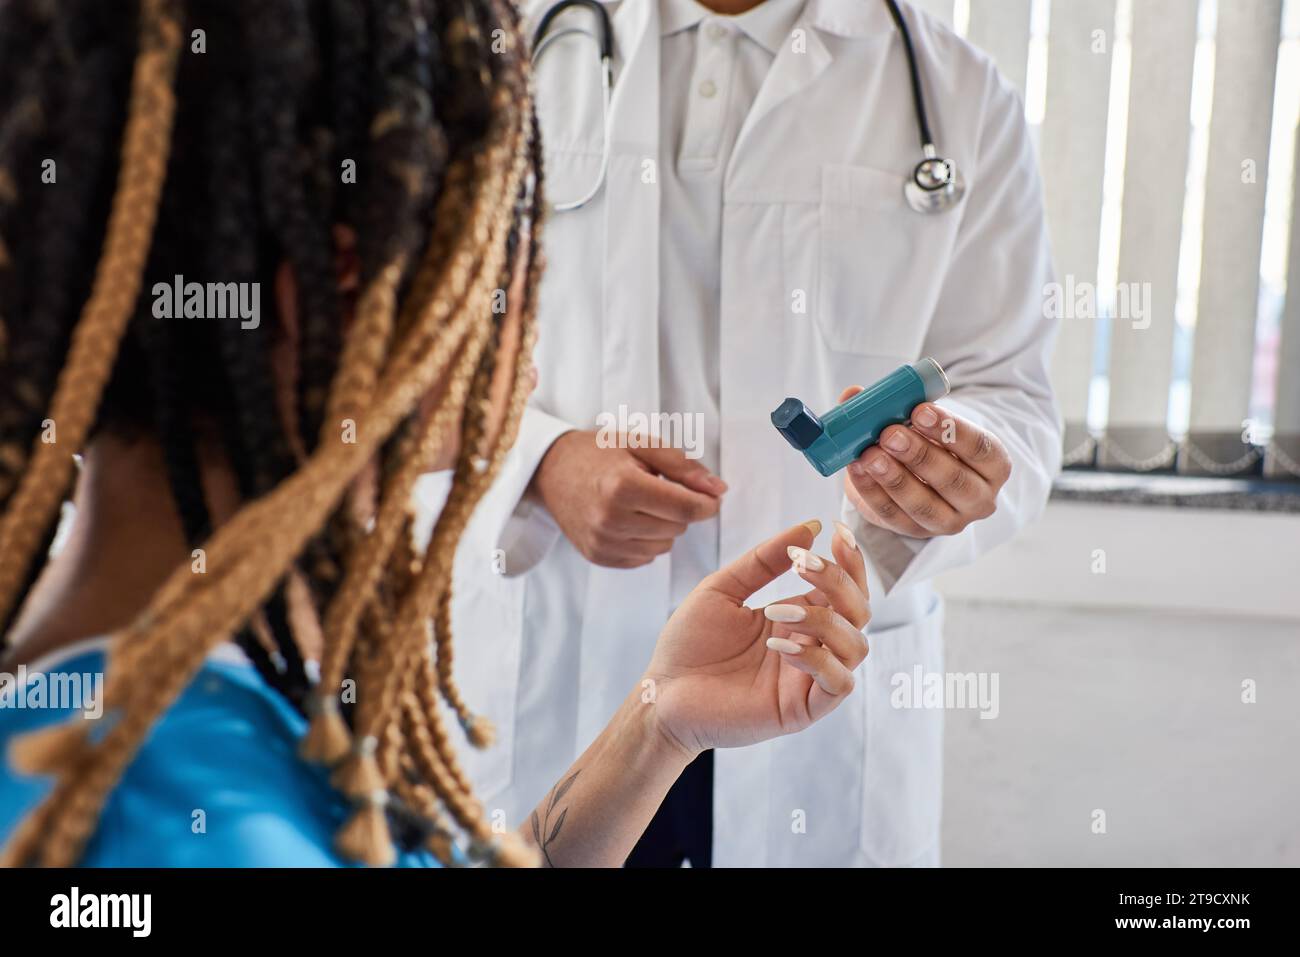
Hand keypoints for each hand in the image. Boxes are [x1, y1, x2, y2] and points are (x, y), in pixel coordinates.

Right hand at [529, 430, 724, 567]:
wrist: (551, 471)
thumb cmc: (600, 453)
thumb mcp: (641, 444)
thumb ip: (683, 466)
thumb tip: (719, 491)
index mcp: (623, 485)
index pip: (686, 508)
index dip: (708, 504)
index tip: (711, 495)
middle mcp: (611, 519)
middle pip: (678, 528)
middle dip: (679, 509)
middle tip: (659, 489)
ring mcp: (602, 542)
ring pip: (665, 546)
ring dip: (664, 526)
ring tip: (641, 503)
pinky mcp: (598, 557)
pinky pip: (645, 558)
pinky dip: (646, 540)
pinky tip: (629, 520)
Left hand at [645, 520, 869, 754]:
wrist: (663, 692)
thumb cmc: (690, 643)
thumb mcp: (723, 588)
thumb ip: (764, 561)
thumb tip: (810, 526)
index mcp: (798, 617)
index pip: (845, 588)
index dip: (849, 561)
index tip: (837, 531)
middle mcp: (812, 646)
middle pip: (859, 612)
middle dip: (839, 582)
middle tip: (801, 564)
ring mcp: (808, 679)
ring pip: (856, 647)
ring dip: (824, 619)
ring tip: (777, 611)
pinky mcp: (801, 710)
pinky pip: (838, 684)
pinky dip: (818, 659)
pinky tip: (780, 646)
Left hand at [840, 385, 1011, 538]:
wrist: (923, 477)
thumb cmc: (929, 441)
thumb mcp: (924, 422)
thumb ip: (895, 405)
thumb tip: (854, 394)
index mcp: (994, 464)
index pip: (981, 448)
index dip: (951, 429)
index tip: (919, 410)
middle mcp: (980, 498)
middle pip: (953, 480)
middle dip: (919, 455)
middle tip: (890, 434)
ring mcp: (950, 521)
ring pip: (924, 505)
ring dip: (894, 478)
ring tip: (870, 455)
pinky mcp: (917, 532)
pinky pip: (894, 516)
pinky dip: (872, 492)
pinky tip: (857, 470)